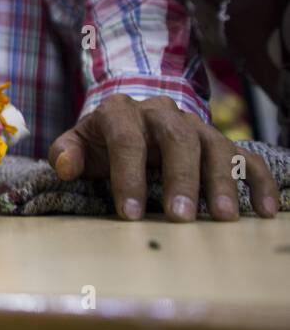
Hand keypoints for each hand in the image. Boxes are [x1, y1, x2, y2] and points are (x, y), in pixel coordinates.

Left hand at [48, 94, 278, 221]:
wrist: (127, 120)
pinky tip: (265, 209)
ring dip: (220, 181)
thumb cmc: (100, 141)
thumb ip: (66, 153)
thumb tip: (64, 167)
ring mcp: (193, 125)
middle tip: (180, 217)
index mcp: (120, 111)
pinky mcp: (218, 141)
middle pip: (176, 138)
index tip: (130, 213)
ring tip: (223, 217)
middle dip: (179, 178)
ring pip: (213, 145)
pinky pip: (244, 156)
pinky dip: (257, 180)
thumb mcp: (77, 143)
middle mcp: (160, 113)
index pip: (126, 138)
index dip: (127, 175)